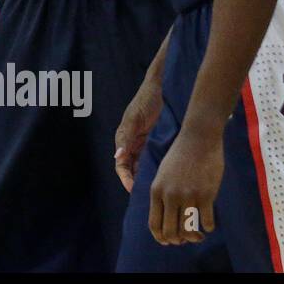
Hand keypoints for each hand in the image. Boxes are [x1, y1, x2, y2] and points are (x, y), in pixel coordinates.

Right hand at [114, 75, 162, 191]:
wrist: (163, 86)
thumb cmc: (146, 100)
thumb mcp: (135, 119)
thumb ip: (126, 137)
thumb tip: (117, 157)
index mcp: (124, 138)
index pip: (121, 165)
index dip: (126, 178)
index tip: (133, 190)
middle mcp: (133, 143)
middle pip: (132, 169)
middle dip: (137, 182)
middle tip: (147, 197)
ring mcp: (145, 142)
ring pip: (144, 166)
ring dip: (148, 177)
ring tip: (157, 191)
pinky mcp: (157, 141)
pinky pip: (155, 159)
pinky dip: (158, 168)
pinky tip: (166, 177)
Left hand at [148, 128, 222, 244]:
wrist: (198, 139)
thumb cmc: (181, 155)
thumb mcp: (163, 174)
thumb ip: (162, 194)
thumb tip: (166, 217)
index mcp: (156, 191)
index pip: (154, 224)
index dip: (162, 238)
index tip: (169, 242)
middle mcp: (169, 196)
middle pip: (170, 232)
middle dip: (178, 241)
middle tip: (187, 239)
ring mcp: (188, 196)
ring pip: (188, 231)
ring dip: (195, 237)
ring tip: (199, 234)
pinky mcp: (206, 195)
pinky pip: (207, 222)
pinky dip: (209, 226)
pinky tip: (209, 223)